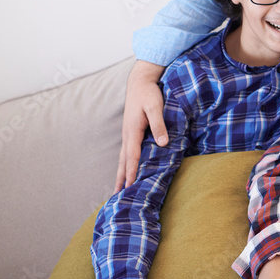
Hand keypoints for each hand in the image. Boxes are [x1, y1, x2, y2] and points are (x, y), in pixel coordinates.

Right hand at [115, 60, 166, 192]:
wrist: (140, 81)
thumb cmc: (148, 93)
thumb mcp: (155, 106)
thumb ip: (158, 124)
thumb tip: (162, 143)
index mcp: (133, 131)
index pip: (132, 156)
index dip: (132, 172)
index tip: (130, 187)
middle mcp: (127, 135)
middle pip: (124, 161)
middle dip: (121, 179)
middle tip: (117, 197)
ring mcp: (128, 134)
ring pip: (123, 158)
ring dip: (121, 173)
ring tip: (118, 189)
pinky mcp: (131, 132)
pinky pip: (127, 152)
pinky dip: (125, 164)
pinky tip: (127, 170)